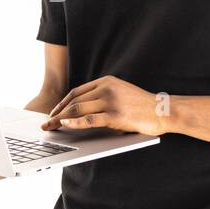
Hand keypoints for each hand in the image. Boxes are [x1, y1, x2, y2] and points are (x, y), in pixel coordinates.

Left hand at [40, 75, 166, 135]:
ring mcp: (111, 101)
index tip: (53, 112)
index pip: (77, 92)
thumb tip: (82, 111)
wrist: (162, 111)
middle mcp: (106, 88)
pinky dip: (75, 122)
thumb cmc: (142, 106)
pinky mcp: (115, 115)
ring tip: (51, 127)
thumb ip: (103, 97)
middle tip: (46, 123)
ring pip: (78, 109)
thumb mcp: (121, 93)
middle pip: (74, 101)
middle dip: (57, 113)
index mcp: (107, 81)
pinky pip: (89, 119)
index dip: (62, 103)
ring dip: (61, 119)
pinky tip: (65, 125)